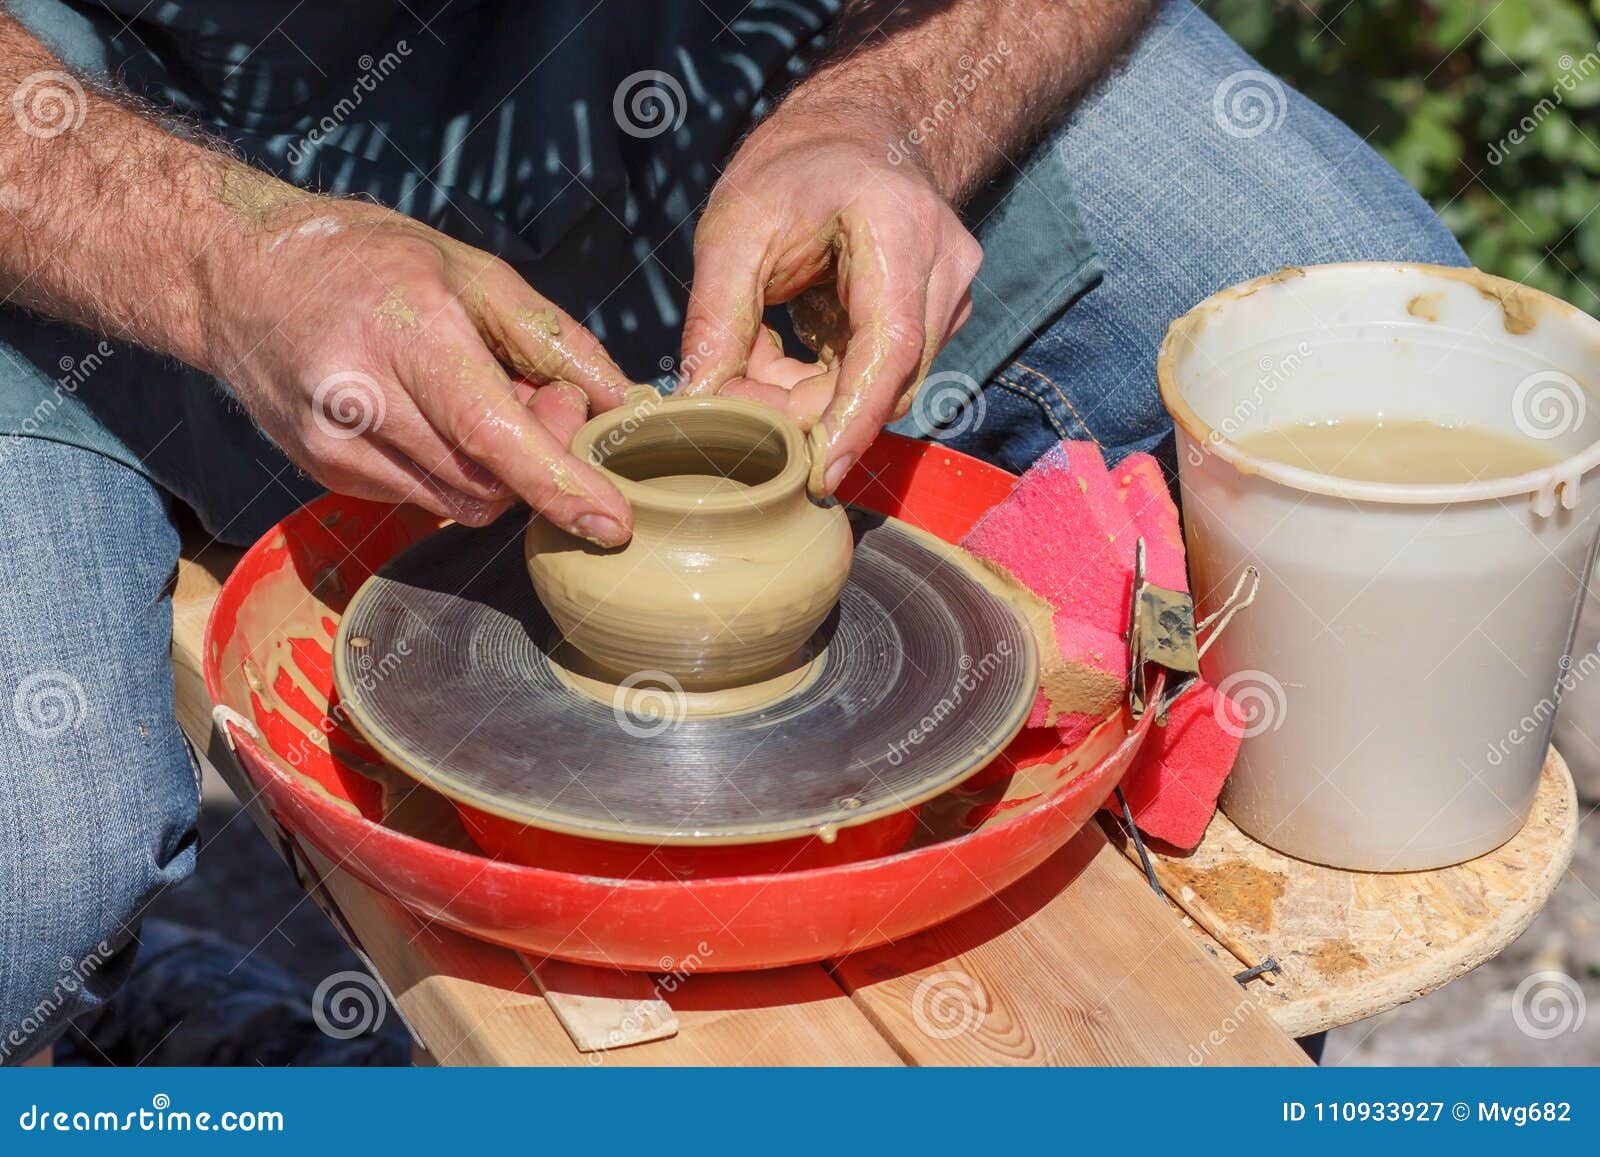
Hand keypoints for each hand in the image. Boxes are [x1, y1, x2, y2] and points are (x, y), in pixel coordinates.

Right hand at [203, 186, 636, 543]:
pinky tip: (436, 415)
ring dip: (498, 467)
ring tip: (483, 395)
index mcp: (406, 334)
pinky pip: (424, 498)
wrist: (236, 274)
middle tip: (544, 393)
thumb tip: (623, 403)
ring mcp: (334, 445)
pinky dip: (454, 469)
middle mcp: (361, 398)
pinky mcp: (326, 473)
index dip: (559, 484)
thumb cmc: (366, 259)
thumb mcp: (473, 270)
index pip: (492, 435)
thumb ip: (553, 340)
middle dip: (540, 455)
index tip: (610, 522)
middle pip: (488, 478)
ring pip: (461, 501)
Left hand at [675, 107, 982, 494]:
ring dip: (816, 397)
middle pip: (887, 379)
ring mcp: (953, 291)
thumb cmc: (791, 170)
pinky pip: (886, 376)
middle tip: (736, 403)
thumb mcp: (733, 231)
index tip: (817, 474)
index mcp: (898, 228)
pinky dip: (830, 382)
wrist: (855, 132)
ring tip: (758, 363)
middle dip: (811, 412)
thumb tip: (698, 403)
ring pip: (887, 386)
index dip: (852, 420)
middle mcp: (945, 264)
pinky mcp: (942, 314)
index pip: (887, 350)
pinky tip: (788, 354)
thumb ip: (717, 318)